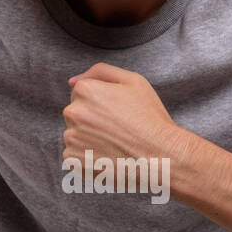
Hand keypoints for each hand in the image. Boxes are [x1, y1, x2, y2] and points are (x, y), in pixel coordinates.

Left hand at [63, 63, 181, 162]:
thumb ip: (100, 71)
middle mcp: (73, 112)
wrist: (160, 157)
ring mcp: (71, 138)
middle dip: (92, 119)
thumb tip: (72, 81)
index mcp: (85, 90)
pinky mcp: (73, 160)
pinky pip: (75, 155)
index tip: (117, 113)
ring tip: (114, 144)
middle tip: (118, 129)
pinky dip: (88, 157)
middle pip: (76, 113)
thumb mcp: (134, 81)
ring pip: (75, 134)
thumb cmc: (150, 118)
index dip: (101, 102)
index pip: (80, 92)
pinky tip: (107, 157)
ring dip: (89, 138)